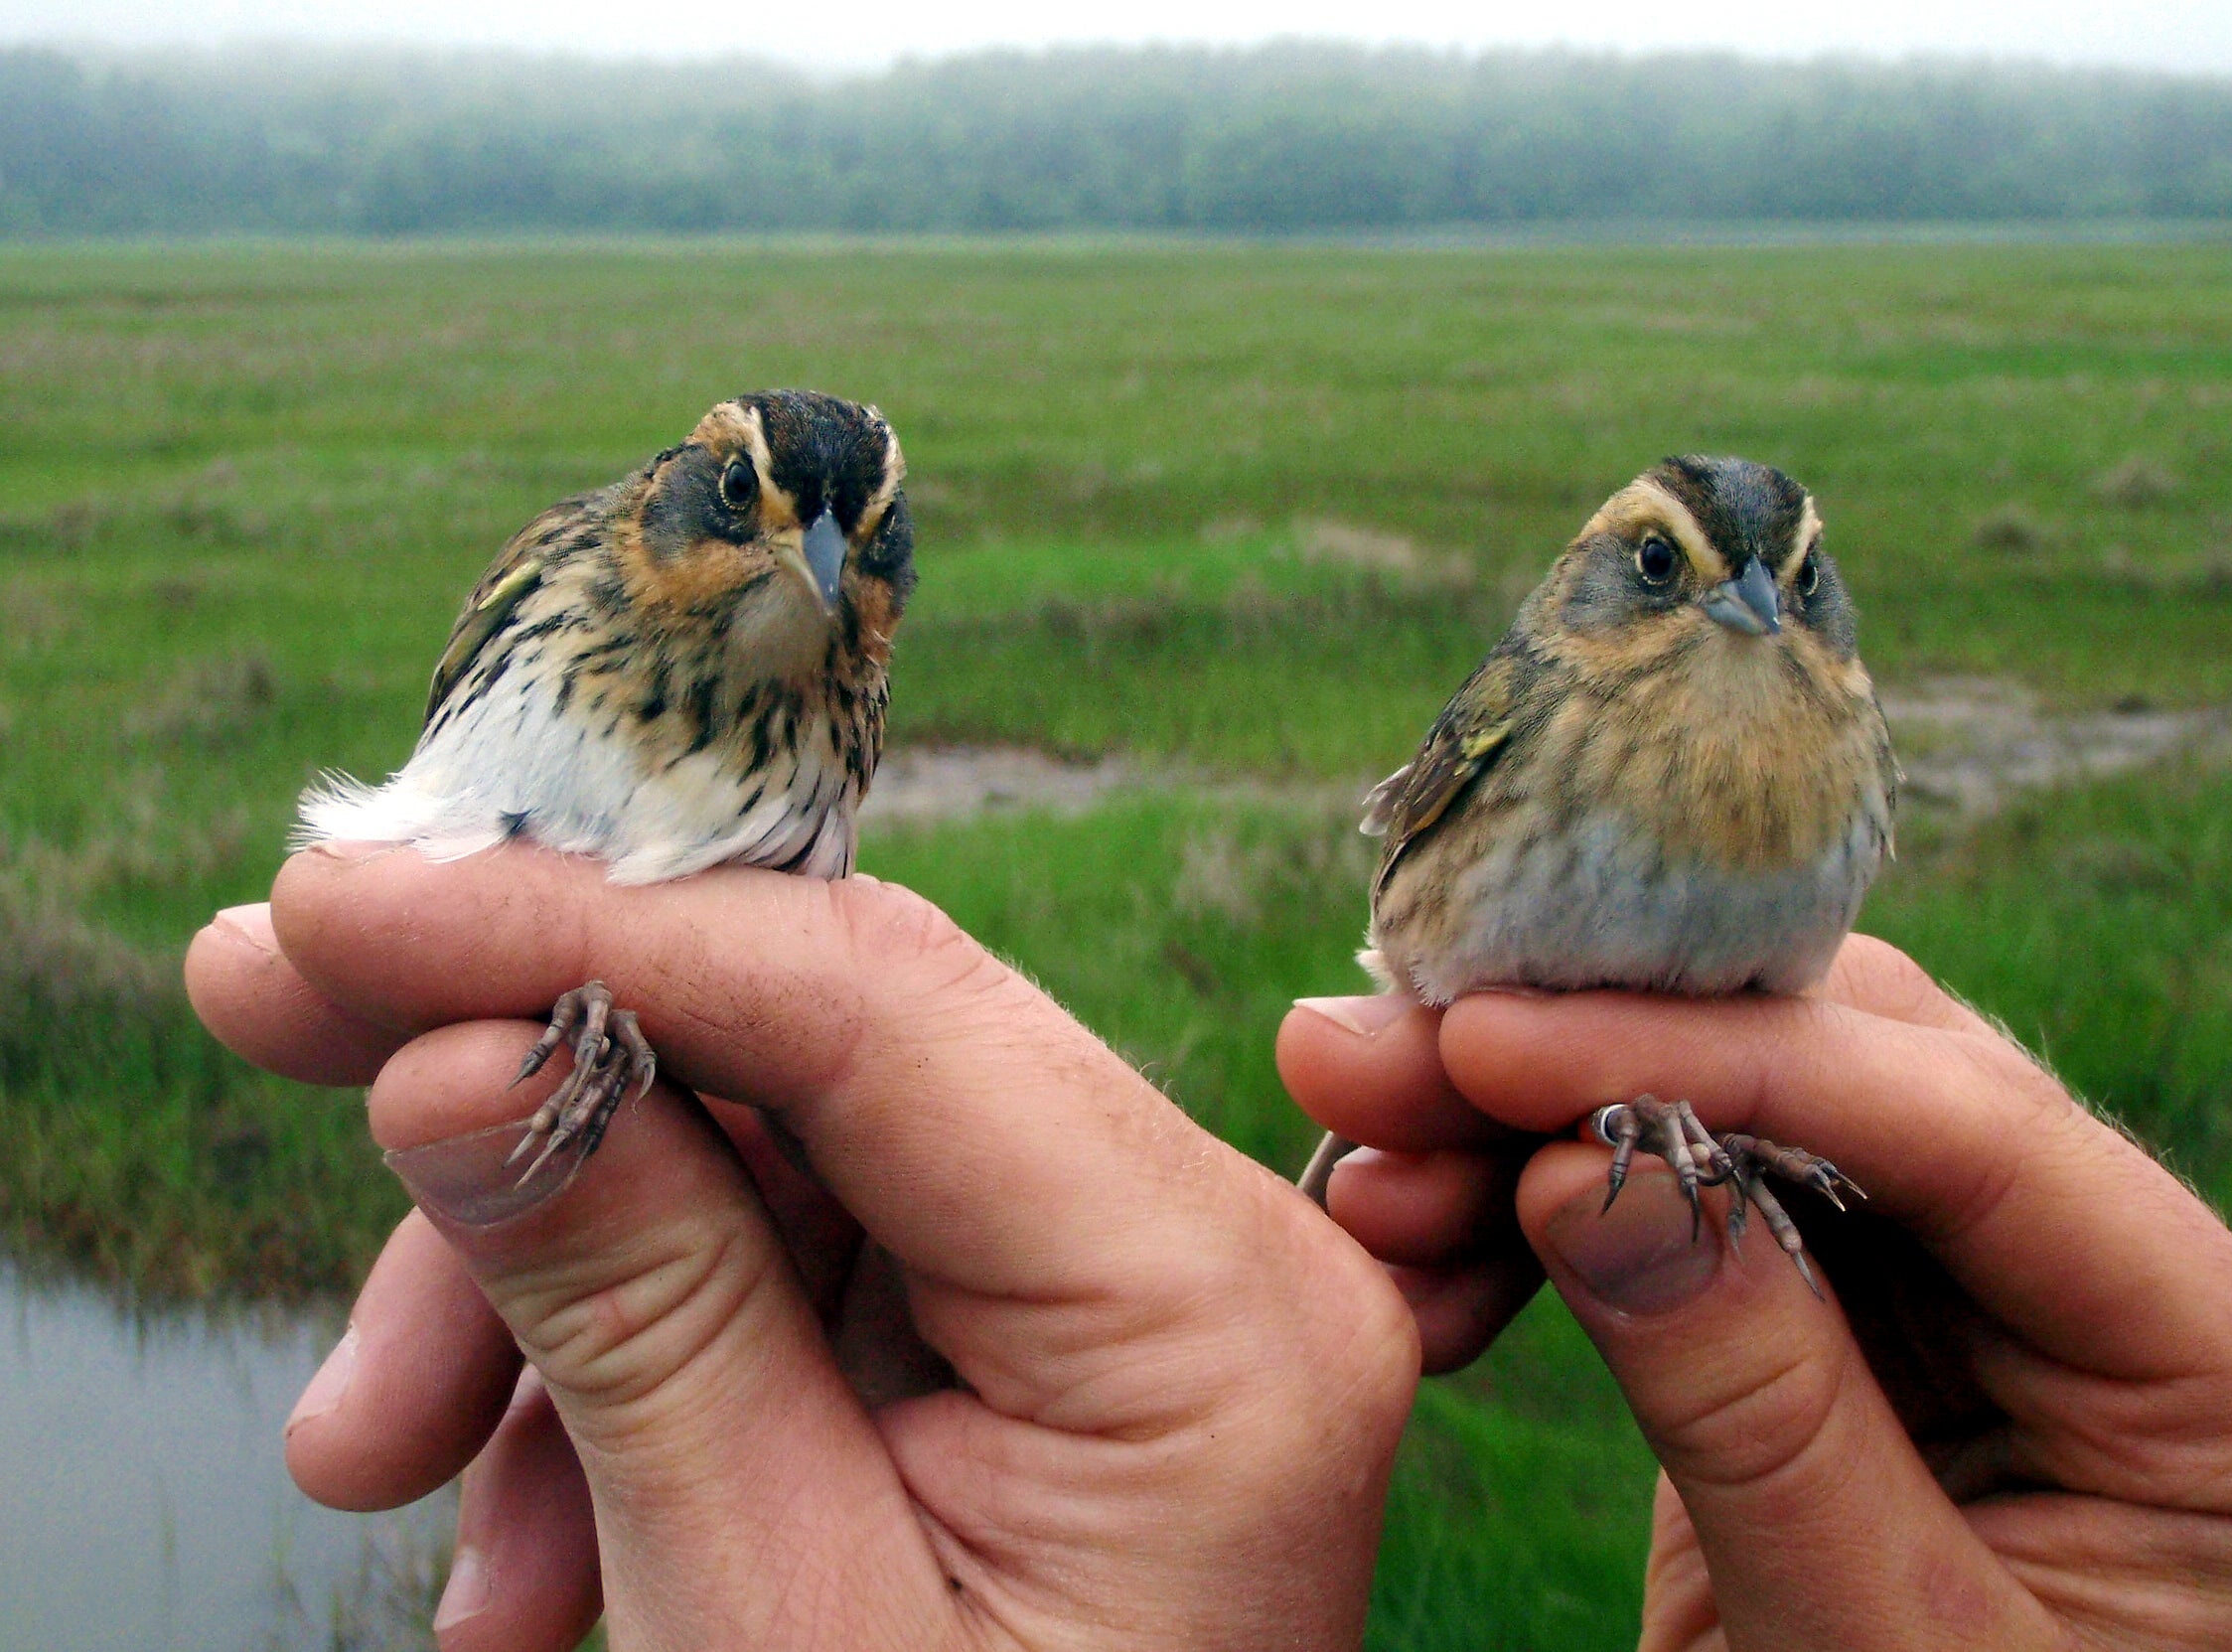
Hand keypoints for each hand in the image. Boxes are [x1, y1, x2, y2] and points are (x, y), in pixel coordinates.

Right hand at [186, 843, 1418, 1651]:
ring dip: (549, 1274)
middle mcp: (1205, 1259)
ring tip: (378, 1463)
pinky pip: (801, 1265)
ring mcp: (1125, 1298)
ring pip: (777, 1153)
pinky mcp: (1034, 1350)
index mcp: (1219, 1315)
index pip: (884, 1011)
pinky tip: (512, 1539)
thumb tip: (456, 1047)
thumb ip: (631, 1309)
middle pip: (826, 1044)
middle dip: (542, 1074)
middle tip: (270, 1015)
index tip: (334, 904)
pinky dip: (625, 1360)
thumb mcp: (767, 1618)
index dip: (587, 932)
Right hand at [1278, 938, 2231, 1650]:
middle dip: (1604, 1046)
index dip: (1725, 1059)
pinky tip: (1426, 1192)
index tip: (1498, 1038)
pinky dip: (1555, 1181)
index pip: (1982, 1137)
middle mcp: (2132, 1290)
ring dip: (1550, 1102)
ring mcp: (1995, 1295)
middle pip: (1869, 1074)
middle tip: (1395, 1048)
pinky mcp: (1867, 1317)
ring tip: (1363, 1111)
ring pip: (1763, 1106)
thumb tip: (1578, 1163)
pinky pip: (1704, 1195)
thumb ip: (1757, 1407)